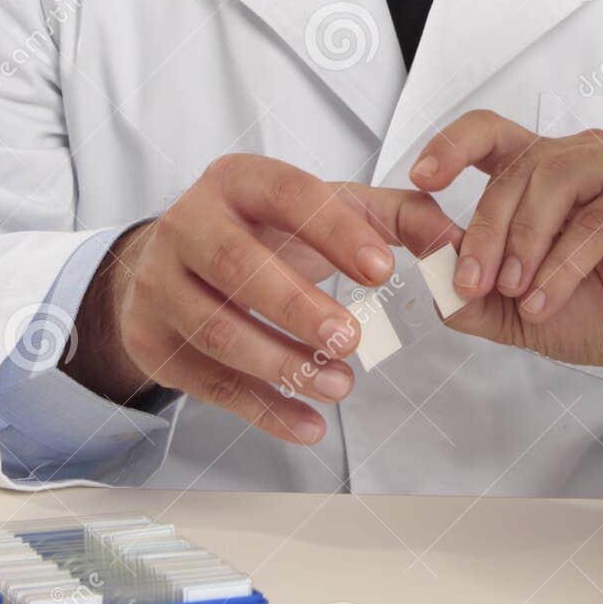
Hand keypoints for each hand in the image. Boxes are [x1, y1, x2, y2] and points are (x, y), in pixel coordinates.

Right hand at [63, 153, 452, 445]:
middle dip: (298, 306)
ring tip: (341, 384)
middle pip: (237, 265)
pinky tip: (309, 424)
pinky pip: (207, 383)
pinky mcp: (151, 340)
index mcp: (237, 179)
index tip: (382, 269)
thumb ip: (395, 218)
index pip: (286, 194)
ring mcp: (160, 284)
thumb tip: (452, 242)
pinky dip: (262, 410)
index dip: (334, 232)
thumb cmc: (265, 233)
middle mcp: (188, 224)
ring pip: (216, 330)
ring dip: (283, 364)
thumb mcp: (326, 210)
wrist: (174, 265)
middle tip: (353, 339)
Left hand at [408, 111, 602, 440]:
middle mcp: (574, 160)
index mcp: (537, 174)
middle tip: (473, 281)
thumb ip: (461, 285)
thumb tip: (414, 242)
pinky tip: (546, 301)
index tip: (421, 179)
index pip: (487, 135)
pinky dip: (561, 266)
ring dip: (524, 241)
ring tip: (518, 293)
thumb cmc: (597, 309)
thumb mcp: (510, 311)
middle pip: (513, 169)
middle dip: (485, 230)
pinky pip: (593, 221)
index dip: (451, 146)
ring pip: (551, 180)